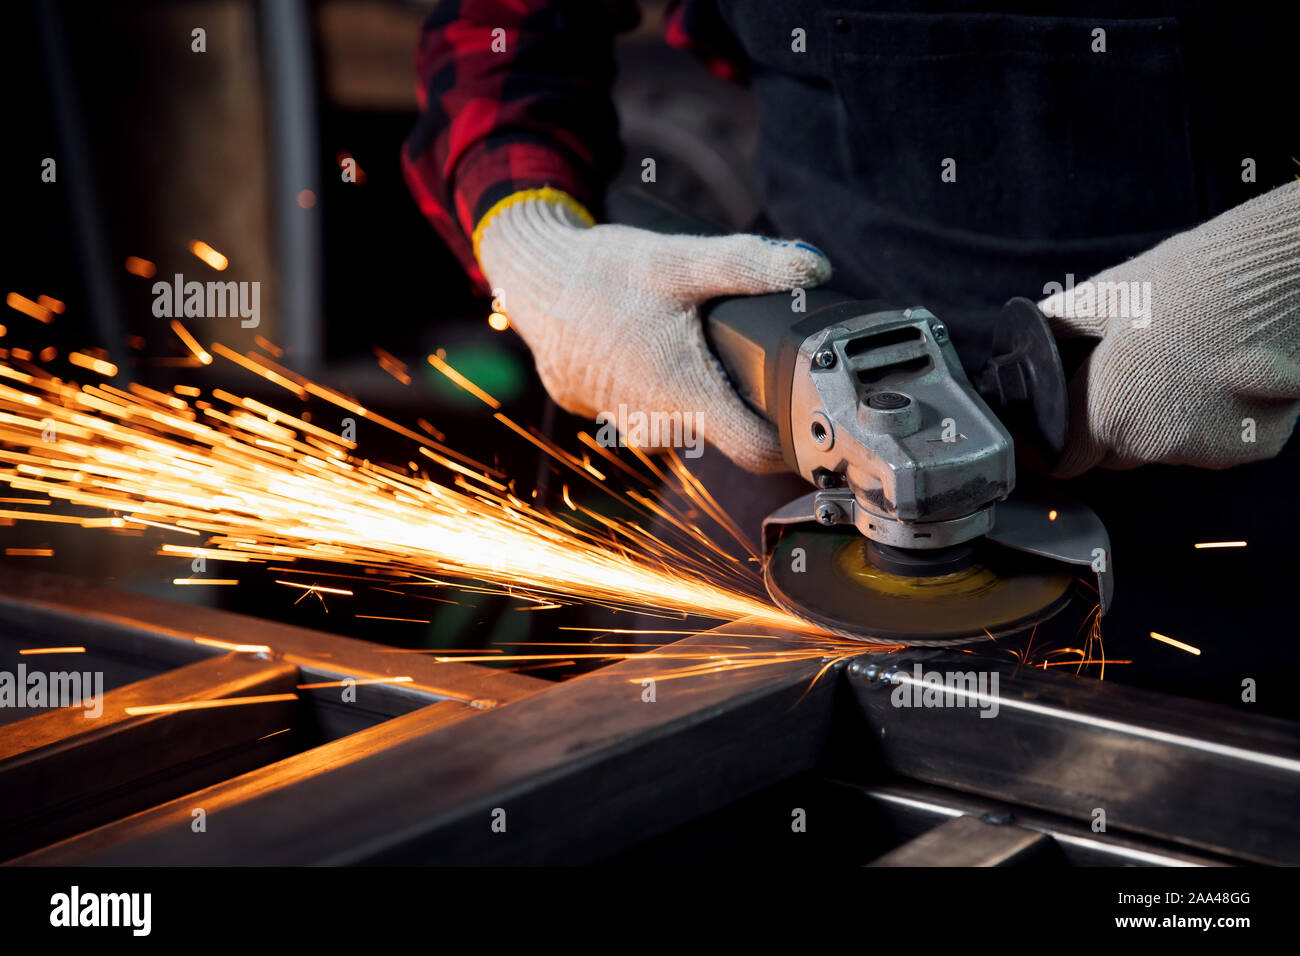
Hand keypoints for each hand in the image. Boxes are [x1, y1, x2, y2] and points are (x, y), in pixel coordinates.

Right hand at [476, 190, 830, 471]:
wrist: (531, 277)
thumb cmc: (604, 272)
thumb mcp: (681, 260)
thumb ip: (750, 265)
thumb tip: (815, 265)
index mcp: (681, 394)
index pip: (755, 451)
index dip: (788, 442)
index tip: (803, 416)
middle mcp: (650, 423)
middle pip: (720, 431)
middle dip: (733, 397)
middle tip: (731, 346)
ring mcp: (619, 422)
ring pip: (678, 419)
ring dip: (688, 389)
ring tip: (678, 339)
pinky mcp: (594, 411)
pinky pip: (640, 407)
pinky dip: (648, 383)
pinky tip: (640, 345)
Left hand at [1039, 181, 1299, 476]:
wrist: (1275, 281)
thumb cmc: (1188, 284)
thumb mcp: (1103, 297)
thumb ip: (1056, 328)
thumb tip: (1030, 334)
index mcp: (1107, 415)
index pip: (1067, 461)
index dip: (1062, 443)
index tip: (1065, 428)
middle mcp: (1154, 446)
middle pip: (1117, 454)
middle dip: (1116, 423)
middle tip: (1136, 373)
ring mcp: (1207, 450)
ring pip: (1166, 449)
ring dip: (1166, 422)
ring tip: (1184, 366)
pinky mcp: (1252, 447)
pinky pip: (1216, 443)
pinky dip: (1215, 420)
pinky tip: (1221, 377)